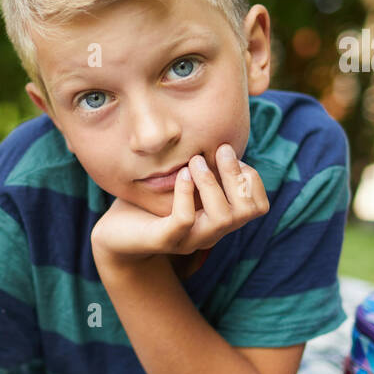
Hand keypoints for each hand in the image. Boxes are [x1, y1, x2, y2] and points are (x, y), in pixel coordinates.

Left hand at [91, 143, 268, 258]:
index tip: (227, 155)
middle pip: (247, 211)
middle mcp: (210, 233)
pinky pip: (184, 220)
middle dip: (236, 175)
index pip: (258, 205)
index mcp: (219, 219)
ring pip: (222, 218)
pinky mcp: (164, 240)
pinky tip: (180, 174)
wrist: (116, 234)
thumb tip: (223, 134)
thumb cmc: (150, 203)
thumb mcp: (183, 181)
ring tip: (194, 161)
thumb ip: (204, 165)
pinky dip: (185, 193)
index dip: (250, 177)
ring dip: (211, 182)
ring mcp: (189, 239)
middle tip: (218, 150)